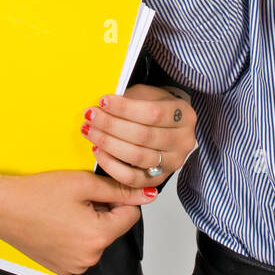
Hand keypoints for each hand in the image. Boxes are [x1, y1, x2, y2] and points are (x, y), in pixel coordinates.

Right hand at [0, 170, 154, 274]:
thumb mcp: (83, 183)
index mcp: (98, 237)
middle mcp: (89, 258)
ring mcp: (74, 267)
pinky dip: (75, 235)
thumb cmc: (38, 193)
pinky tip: (56, 222)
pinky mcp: (61, 268)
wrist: (2, 208)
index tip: (99, 189)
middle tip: (76, 198)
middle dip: (102, 210)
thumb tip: (147, 193)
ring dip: (89, 222)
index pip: (131, 216)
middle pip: (113, 228)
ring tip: (63, 210)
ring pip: (97, 238)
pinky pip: (81, 248)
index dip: (118, 197)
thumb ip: (119, 188)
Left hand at [81, 84, 197, 186]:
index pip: (153, 113)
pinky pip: (131, 179)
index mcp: (185, 116)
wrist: (167, 126)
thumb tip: (102, 106)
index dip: (125, 108)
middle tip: (90, 116)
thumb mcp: (147, 94)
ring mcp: (172, 163)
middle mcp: (183, 142)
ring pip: (136, 157)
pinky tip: (98, 151)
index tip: (103, 101)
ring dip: (108, 144)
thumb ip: (129, 99)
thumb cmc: (155, 107)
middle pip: (143, 136)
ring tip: (90, 131)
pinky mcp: (158, 180)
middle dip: (111, 125)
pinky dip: (111, 166)